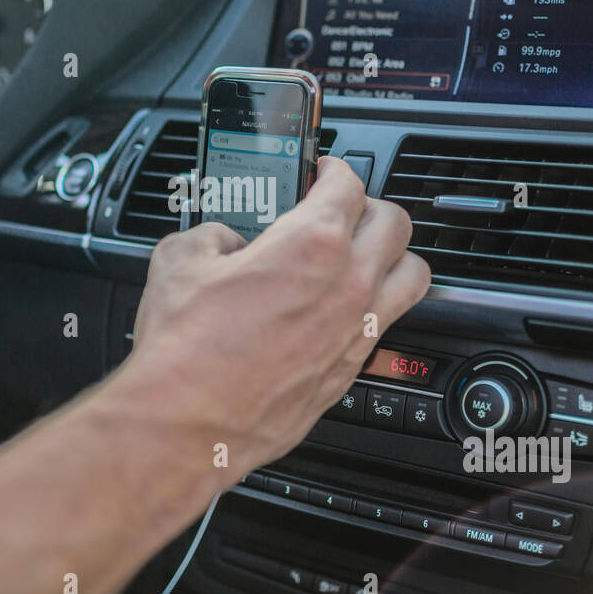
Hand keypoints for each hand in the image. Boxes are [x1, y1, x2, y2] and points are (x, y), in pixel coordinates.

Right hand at [128, 155, 430, 476]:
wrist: (187, 424)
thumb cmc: (184, 349)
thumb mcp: (180, 261)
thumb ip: (212, 235)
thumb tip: (223, 242)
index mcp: (311, 242)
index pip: (348, 183)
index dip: (332, 169)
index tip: (322, 173)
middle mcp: (348, 284)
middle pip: (394, 223)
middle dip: (368, 207)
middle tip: (342, 211)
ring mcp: (357, 330)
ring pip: (412, 275)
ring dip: (392, 257)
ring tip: (365, 256)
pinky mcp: (351, 371)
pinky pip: (389, 324)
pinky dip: (376, 308)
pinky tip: (344, 310)